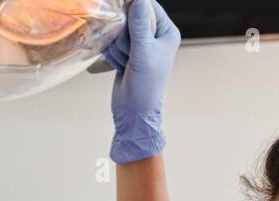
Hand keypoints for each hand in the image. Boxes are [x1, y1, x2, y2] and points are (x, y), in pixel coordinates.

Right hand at [103, 0, 179, 163]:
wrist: (133, 113)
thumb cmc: (145, 86)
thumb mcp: (143, 52)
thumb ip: (140, 25)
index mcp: (166, 32)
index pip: (149, 5)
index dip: (134, 8)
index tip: (123, 17)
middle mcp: (154, 36)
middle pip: (130, 16)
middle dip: (124, 34)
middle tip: (130, 52)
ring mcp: (139, 44)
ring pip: (118, 30)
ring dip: (118, 47)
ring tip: (127, 64)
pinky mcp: (126, 53)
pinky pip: (112, 42)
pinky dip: (112, 54)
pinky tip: (121, 67)